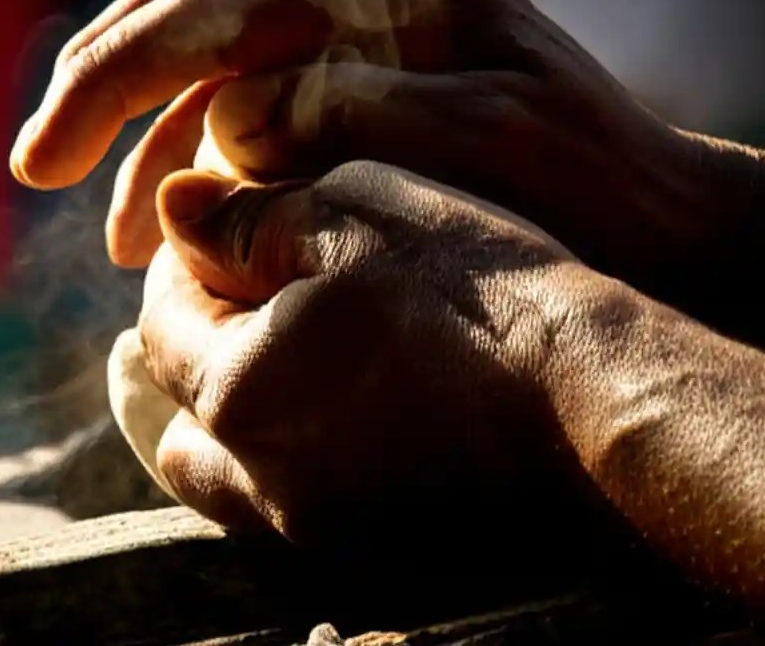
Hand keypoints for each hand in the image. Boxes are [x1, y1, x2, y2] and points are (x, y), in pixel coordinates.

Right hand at [11, 0, 727, 279]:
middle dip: (110, 80)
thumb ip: (353, 115)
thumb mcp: (487, 150)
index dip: (116, 73)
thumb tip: (227, 119)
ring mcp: (386, 42)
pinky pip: (272, 103)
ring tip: (117, 234)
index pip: (224, 4)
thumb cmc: (605, 202)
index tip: (40, 156)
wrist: (686, 235)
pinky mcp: (387, 92)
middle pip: (205, 3)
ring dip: (159, 136)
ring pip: (229, 58)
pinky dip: (217, 157)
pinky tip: (192, 219)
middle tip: (36, 164)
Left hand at [137, 159, 622, 557]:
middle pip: (177, 426)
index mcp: (240, 394)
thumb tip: (177, 208)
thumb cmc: (484, 295)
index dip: (179, 269)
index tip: (218, 228)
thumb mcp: (358, 214)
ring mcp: (324, 531)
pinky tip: (329, 417)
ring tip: (258, 367)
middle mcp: (265, 483)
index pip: (160, 329)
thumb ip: (249, 218)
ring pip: (229, 481)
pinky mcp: (383, 556)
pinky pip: (295, 509)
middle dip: (181, 361)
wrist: (604, 407)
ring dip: (226, 421)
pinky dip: (286, 459)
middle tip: (211, 308)